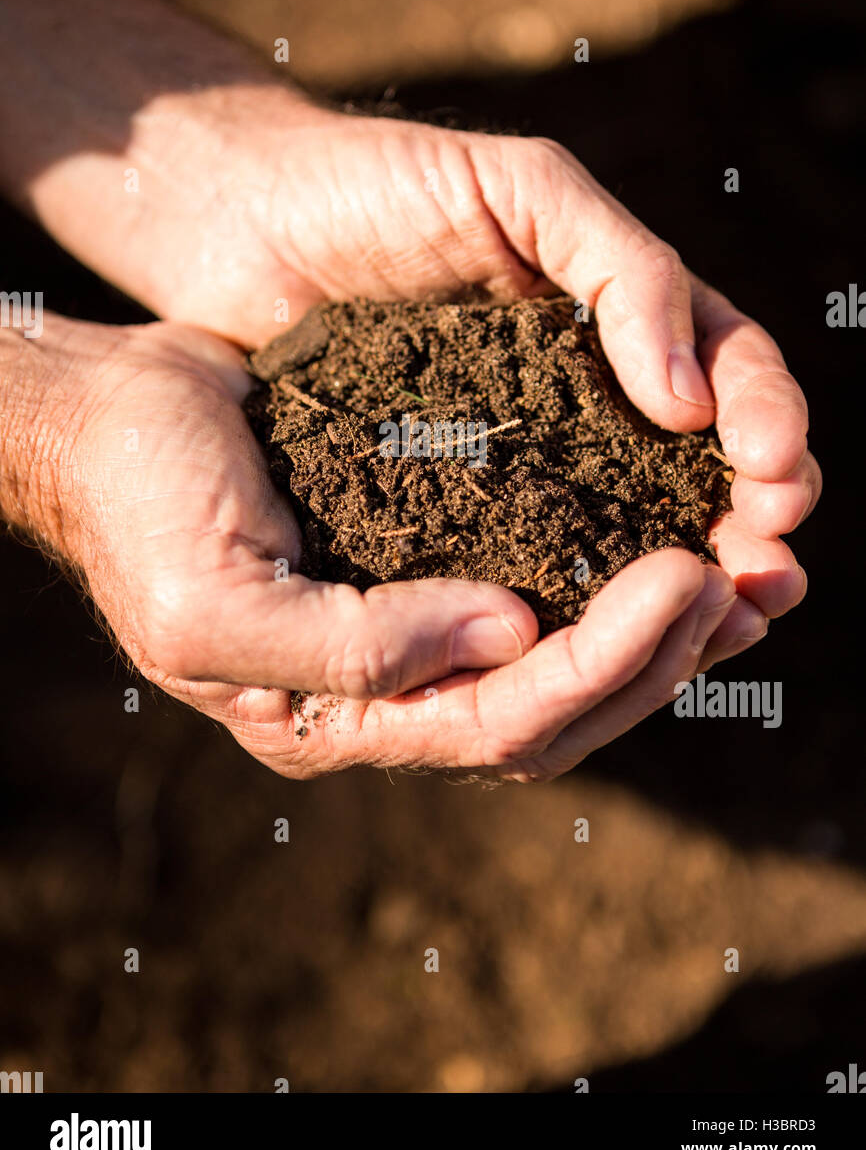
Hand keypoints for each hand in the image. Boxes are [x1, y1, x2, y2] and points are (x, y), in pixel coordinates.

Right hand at [2, 315, 744, 779]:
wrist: (106, 423)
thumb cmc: (140, 508)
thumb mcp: (212, 605)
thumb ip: (350, 651)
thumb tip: (507, 637)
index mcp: (334, 723)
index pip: (502, 726)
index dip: (603, 666)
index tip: (685, 580)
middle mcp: (388, 692)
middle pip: (557, 712)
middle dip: (659, 657)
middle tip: (746, 583)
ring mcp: (413, 631)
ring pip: (565, 664)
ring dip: (661, 630)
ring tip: (744, 572)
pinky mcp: (426, 562)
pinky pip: (542, 591)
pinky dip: (613, 576)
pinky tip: (669, 534)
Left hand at [104, 91, 817, 666]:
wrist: (245, 222)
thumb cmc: (381, 184)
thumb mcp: (523, 189)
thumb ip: (622, 268)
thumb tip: (695, 400)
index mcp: (621, 319)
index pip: (732, 374)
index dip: (768, 424)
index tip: (771, 475)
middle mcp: (587, 397)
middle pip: (702, 472)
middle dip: (750, 521)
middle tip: (766, 569)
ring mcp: (523, 456)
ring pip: (630, 530)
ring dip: (688, 579)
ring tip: (721, 620)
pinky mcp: (452, 505)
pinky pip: (531, 557)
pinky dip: (579, 598)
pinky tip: (598, 632)